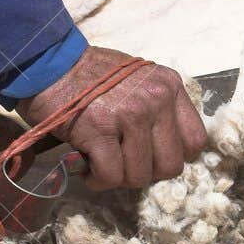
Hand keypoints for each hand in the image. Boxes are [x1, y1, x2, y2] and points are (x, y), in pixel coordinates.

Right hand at [20, 44, 206, 191]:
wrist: (48, 63)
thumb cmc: (90, 75)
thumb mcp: (138, 80)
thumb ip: (157, 108)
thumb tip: (162, 151)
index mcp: (169, 86)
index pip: (195, 141)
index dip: (171, 155)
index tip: (150, 155)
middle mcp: (156, 99)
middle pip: (171, 166)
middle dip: (145, 172)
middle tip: (123, 162)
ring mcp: (130, 115)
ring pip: (140, 176)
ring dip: (118, 177)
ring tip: (101, 163)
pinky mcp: (100, 131)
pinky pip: (110, 176)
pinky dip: (97, 180)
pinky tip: (86, 168)